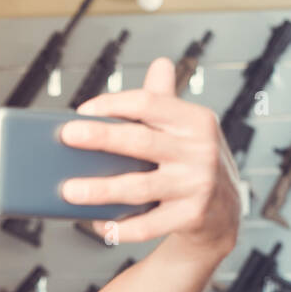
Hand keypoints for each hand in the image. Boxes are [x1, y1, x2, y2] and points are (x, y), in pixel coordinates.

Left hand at [58, 57, 240, 254]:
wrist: (224, 211)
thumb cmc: (194, 161)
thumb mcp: (189, 128)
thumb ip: (167, 100)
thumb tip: (160, 64)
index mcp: (196, 121)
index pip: (150, 103)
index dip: (114, 105)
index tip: (82, 111)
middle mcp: (200, 151)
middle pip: (141, 142)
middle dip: (101, 138)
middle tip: (66, 136)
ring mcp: (197, 186)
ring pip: (139, 187)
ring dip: (101, 190)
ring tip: (69, 190)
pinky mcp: (191, 217)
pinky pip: (148, 225)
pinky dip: (120, 227)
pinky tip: (98, 223)